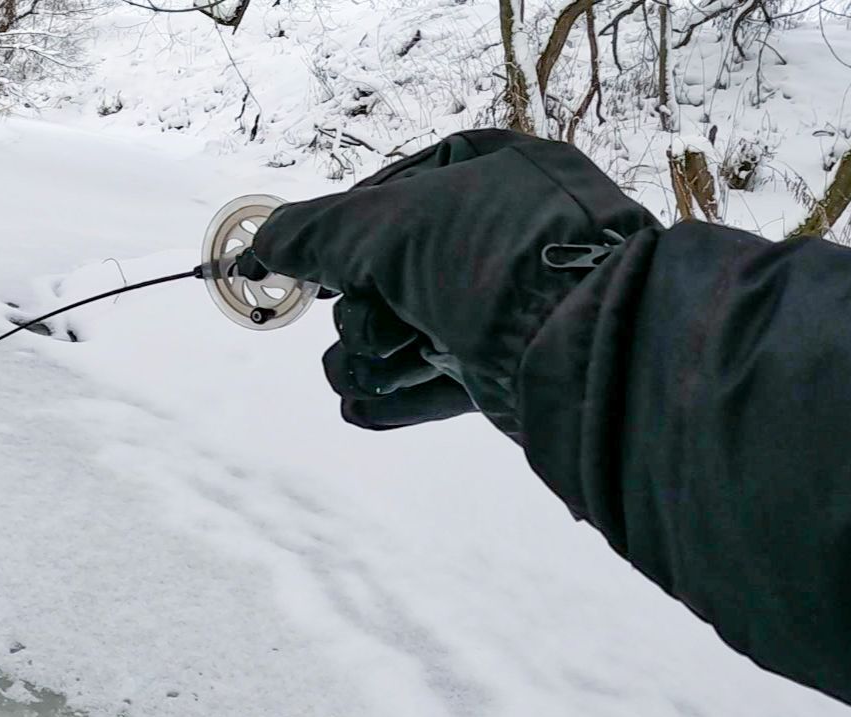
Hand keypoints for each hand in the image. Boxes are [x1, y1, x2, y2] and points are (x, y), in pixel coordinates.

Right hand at [251, 129, 659, 432]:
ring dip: (374, 360)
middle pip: (374, 279)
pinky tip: (368, 408)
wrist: (588, 344)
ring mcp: (492, 309)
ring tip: (401, 363)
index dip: (338, 236)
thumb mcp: (386, 227)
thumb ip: (312, 233)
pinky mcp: (496, 372)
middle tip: (388, 319)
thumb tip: (262, 246)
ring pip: (390, 338)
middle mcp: (489, 237)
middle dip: (363, 311)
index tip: (298, 269)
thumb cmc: (494, 259)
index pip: (380, 199)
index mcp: (482, 173)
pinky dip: (390, 400)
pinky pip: (420, 387)